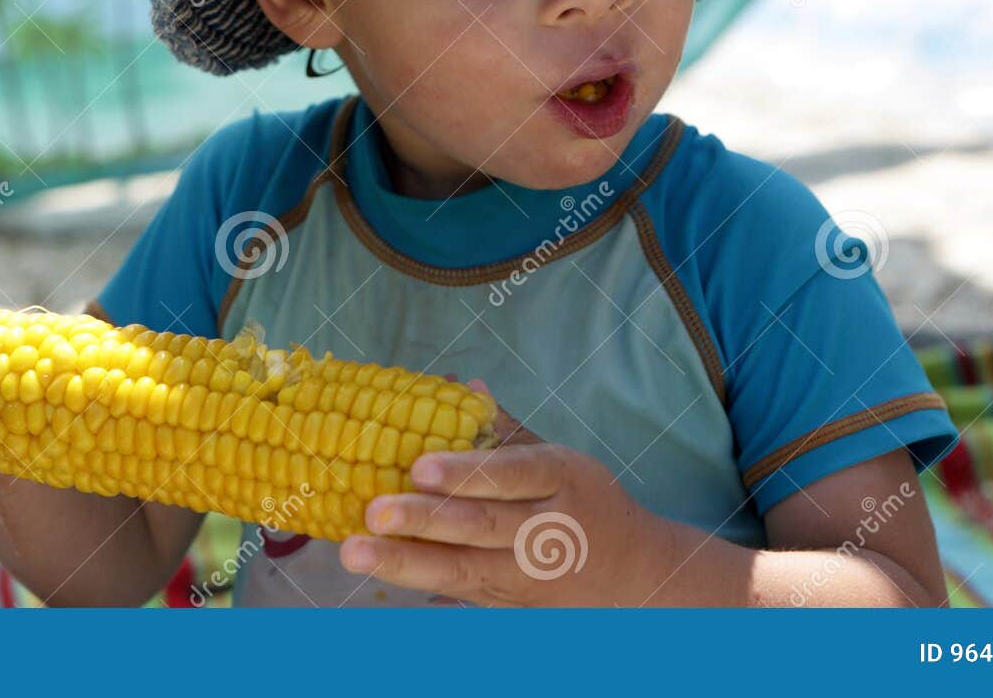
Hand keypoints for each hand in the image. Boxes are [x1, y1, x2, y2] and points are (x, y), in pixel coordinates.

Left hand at [338, 382, 674, 605]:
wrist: (636, 577)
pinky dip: (419, 584)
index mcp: (562, 479)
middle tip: (372, 512)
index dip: (465, 473)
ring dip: (407, 561)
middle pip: (480, 526)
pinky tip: (380, 572)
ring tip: (357, 550)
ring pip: (463, 570)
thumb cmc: (587, 503)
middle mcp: (545, 531)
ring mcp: (527, 575)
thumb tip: (460, 386)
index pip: (511, 475)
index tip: (419, 468)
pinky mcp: (511, 605)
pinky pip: (461, 594)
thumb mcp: (561, 460)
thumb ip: (507, 429)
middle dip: (422, 520)